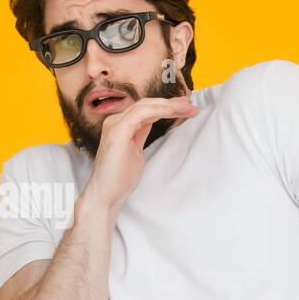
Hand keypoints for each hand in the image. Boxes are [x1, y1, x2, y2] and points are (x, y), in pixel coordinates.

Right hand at [81, 96, 198, 216]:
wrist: (107, 195)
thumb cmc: (120, 178)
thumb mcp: (136, 151)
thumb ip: (141, 134)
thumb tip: (151, 121)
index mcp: (120, 125)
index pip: (146, 109)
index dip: (167, 106)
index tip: (186, 108)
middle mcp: (115, 121)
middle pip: (147, 104)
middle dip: (171, 103)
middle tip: (192, 105)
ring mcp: (115, 125)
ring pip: (145, 106)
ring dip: (169, 105)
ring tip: (188, 108)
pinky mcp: (117, 132)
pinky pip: (140, 114)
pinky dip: (158, 110)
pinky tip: (173, 111)